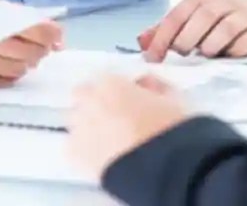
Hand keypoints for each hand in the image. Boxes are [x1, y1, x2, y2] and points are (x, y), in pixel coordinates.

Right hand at [0, 21, 64, 87]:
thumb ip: (17, 16)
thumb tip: (54, 34)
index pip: (34, 29)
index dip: (51, 34)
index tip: (57, 37)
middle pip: (31, 52)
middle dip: (40, 50)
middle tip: (39, 46)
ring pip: (20, 69)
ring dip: (25, 62)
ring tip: (16, 54)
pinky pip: (5, 82)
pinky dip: (10, 74)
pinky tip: (2, 64)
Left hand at [68, 74, 189, 180]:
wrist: (163, 167)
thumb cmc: (171, 130)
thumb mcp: (171, 98)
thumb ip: (153, 86)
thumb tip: (145, 85)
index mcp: (111, 83)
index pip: (104, 79)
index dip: (116, 91)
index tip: (127, 101)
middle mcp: (89, 101)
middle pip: (83, 96)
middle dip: (94, 104)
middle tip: (115, 120)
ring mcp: (78, 127)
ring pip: (77, 122)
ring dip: (89, 127)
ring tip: (111, 144)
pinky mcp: (74, 154)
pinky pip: (74, 148)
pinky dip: (86, 152)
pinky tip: (104, 161)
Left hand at [140, 0, 246, 61]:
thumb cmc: (223, 12)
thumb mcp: (195, 13)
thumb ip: (169, 28)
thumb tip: (143, 42)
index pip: (177, 15)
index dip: (163, 38)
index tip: (153, 58)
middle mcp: (223, 1)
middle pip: (201, 20)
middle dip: (187, 41)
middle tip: (182, 55)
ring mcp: (245, 14)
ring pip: (225, 30)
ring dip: (210, 47)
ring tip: (205, 55)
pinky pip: (245, 44)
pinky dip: (233, 53)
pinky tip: (227, 55)